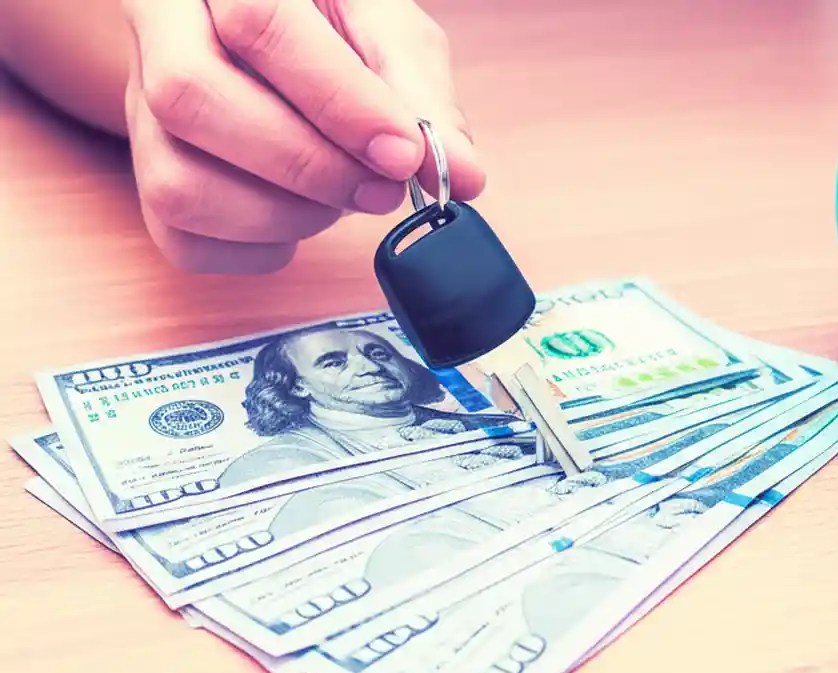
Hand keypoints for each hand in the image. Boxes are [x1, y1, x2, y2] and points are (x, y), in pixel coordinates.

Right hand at [120, 0, 481, 273]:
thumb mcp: (385, 30)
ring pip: (179, 183)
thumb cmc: (331, 27)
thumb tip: (462, 175)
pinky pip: (183, 239)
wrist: (271, 37)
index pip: (258, 24)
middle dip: (307, 165)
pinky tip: (299, 214)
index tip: (403, 152)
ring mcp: (139, 108)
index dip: (338, 101)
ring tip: (342, 195)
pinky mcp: (146, 177)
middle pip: (194, 100)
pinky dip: (260, 248)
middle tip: (383, 187)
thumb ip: (421, 94)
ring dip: (285, 214)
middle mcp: (159, 32)